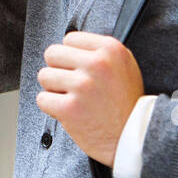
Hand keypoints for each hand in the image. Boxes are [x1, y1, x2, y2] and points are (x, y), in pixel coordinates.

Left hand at [36, 31, 143, 165]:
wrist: (134, 138)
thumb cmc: (127, 103)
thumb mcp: (124, 66)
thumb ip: (99, 51)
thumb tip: (70, 45)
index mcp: (111, 49)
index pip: (69, 38)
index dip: (71, 55)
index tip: (78, 68)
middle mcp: (97, 64)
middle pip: (52, 54)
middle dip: (58, 69)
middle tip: (71, 84)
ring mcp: (83, 85)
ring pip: (44, 76)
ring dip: (54, 89)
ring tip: (72, 98)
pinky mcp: (70, 108)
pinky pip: (42, 99)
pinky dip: (51, 107)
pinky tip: (68, 111)